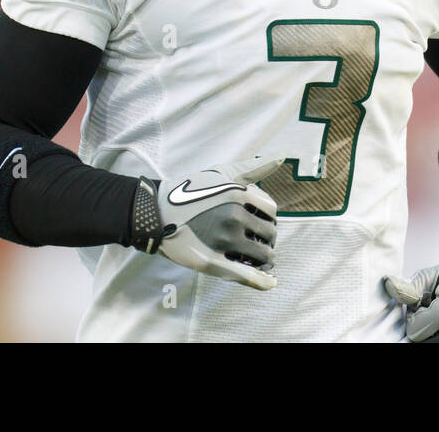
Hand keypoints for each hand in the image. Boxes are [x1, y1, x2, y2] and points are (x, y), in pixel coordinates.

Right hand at [129, 155, 284, 289]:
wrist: (155, 212)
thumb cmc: (191, 189)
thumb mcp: (222, 172)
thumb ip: (254, 167)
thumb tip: (283, 156)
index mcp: (238, 194)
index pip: (271, 210)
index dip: (268, 215)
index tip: (259, 220)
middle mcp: (233, 217)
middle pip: (269, 233)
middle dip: (266, 236)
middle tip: (257, 239)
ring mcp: (223, 241)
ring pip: (262, 255)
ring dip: (265, 256)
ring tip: (258, 257)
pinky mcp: (212, 263)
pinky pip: (246, 276)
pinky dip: (262, 281)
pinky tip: (270, 282)